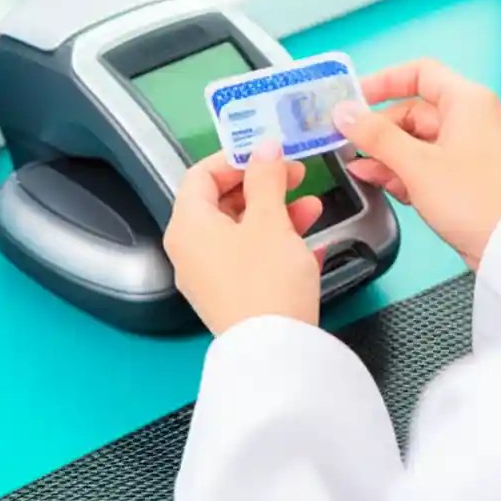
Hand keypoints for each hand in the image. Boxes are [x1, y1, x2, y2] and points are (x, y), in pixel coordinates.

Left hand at [164, 145, 325, 334]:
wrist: (276, 352)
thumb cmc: (266, 284)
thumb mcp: (269, 220)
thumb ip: (266, 177)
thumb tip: (264, 148)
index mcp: (188, 227)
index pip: (200, 175)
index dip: (235, 157)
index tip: (267, 151)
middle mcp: (191, 251)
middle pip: (222, 203)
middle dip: (263, 186)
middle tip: (295, 174)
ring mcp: (211, 277)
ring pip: (242, 231)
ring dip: (277, 213)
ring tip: (312, 207)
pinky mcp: (234, 297)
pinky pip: (253, 258)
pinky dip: (278, 244)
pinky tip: (311, 244)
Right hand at [334, 59, 500, 269]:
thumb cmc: (474, 199)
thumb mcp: (416, 164)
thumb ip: (376, 136)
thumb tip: (345, 113)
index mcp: (467, 101)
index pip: (420, 73)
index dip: (383, 82)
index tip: (354, 99)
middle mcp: (470, 118)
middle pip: (413, 111)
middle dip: (379, 129)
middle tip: (347, 143)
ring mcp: (469, 148)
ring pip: (417, 140)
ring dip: (386, 153)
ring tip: (358, 167)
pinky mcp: (465, 175)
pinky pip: (427, 163)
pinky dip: (404, 170)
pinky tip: (379, 180)